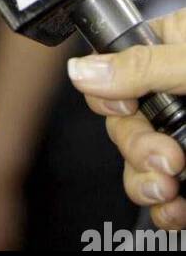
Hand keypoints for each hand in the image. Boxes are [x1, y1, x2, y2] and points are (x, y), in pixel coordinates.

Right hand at [67, 7, 185, 229]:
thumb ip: (142, 65)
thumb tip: (79, 70)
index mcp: (169, 46)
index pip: (110, 69)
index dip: (110, 96)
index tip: (126, 107)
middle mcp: (170, 88)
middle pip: (120, 122)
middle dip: (136, 148)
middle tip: (166, 160)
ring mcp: (181, 131)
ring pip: (135, 161)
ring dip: (145, 182)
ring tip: (169, 188)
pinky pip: (161, 193)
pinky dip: (164, 209)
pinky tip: (174, 209)